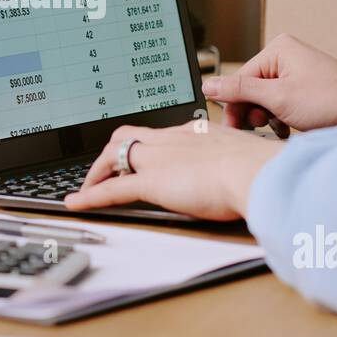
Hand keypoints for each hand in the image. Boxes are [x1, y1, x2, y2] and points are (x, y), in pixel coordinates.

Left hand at [64, 122, 284, 220]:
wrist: (255, 171)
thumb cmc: (259, 168)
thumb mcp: (246, 157)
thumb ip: (237, 162)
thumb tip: (248, 172)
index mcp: (194, 133)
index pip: (158, 134)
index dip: (145, 145)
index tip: (143, 155)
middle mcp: (171, 140)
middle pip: (128, 137)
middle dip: (112, 153)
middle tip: (105, 170)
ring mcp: (158, 159)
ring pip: (114, 156)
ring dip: (97, 172)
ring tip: (87, 188)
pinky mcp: (151, 182)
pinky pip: (112, 189)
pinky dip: (90, 196)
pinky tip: (76, 203)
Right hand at [203, 34, 336, 132]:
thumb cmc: (333, 101)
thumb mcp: (278, 97)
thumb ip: (240, 90)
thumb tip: (209, 85)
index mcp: (278, 49)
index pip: (240, 79)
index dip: (234, 105)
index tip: (233, 128)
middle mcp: (287, 56)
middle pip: (251, 88)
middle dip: (253, 111)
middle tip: (257, 129)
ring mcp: (297, 73)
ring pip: (265, 99)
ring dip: (267, 117)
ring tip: (280, 127)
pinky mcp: (306, 89)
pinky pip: (280, 103)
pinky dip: (281, 118)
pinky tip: (289, 128)